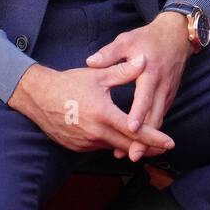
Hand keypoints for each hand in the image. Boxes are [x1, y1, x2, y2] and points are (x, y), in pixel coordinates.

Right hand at [9, 56, 175, 157]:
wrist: (38, 97)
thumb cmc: (68, 83)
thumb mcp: (98, 75)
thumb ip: (123, 71)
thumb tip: (144, 61)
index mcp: (104, 115)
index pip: (135, 131)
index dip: (155, 138)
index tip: (170, 143)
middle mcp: (96, 133)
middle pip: (129, 145)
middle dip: (148, 147)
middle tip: (164, 147)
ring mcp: (86, 143)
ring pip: (114, 147)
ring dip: (130, 146)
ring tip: (145, 144)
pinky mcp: (77, 147)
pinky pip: (100, 147)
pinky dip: (112, 144)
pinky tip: (119, 139)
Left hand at [85, 12, 190, 162]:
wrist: (176, 36)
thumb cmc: (148, 39)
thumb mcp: (127, 41)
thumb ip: (110, 54)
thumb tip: (91, 62)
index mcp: (150, 72)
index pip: (144, 97)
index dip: (138, 114)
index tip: (129, 128)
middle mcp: (161, 86)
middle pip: (154, 116)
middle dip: (145, 139)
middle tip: (132, 155)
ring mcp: (167, 93)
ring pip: (159, 120)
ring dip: (149, 140)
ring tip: (134, 155)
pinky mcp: (168, 97)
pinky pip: (160, 116)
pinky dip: (152, 131)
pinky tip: (141, 143)